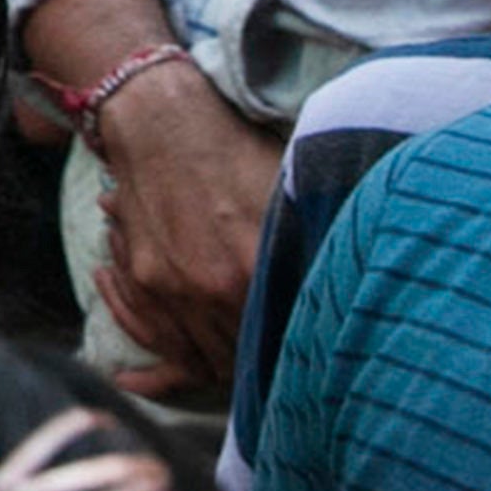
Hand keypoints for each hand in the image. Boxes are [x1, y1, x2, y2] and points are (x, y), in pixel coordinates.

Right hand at [84, 69, 284, 393]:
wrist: (163, 120)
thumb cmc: (235, 151)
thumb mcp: (289, 196)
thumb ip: (310, 247)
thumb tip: (347, 284)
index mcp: (260, 271)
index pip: (279, 344)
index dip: (288, 361)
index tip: (300, 365)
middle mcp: (216, 288)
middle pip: (238, 361)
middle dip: (250, 369)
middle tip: (264, 371)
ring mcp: (173, 285)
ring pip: (195, 357)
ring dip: (208, 365)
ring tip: (223, 365)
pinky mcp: (144, 275)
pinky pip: (156, 333)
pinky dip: (165, 348)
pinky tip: (174, 350)